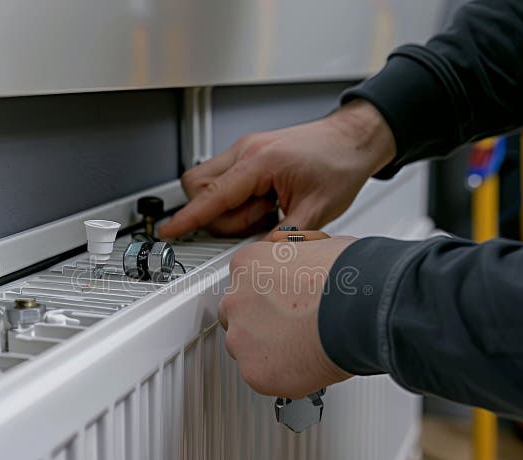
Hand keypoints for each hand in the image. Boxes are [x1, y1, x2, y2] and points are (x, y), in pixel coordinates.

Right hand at [158, 100, 395, 238]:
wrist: (353, 140)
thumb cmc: (339, 163)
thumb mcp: (318, 210)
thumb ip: (285, 237)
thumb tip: (262, 255)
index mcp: (260, 162)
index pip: (212, 196)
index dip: (188, 218)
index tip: (169, 232)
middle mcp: (246, 151)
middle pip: (198, 186)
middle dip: (217, 214)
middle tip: (255, 220)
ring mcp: (246, 151)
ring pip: (207, 182)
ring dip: (228, 207)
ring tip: (266, 210)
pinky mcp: (250, 155)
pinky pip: (225, 180)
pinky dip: (238, 198)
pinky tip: (266, 202)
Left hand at [218, 237, 356, 398]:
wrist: (361, 309)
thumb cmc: (349, 277)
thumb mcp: (316, 247)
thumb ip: (295, 262)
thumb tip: (303, 268)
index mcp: (248, 264)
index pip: (244, 281)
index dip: (268, 293)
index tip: (283, 301)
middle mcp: (236, 300)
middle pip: (238, 315)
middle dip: (261, 322)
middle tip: (292, 326)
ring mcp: (242, 338)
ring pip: (246, 349)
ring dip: (268, 350)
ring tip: (303, 348)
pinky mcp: (255, 372)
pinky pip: (263, 377)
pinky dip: (282, 375)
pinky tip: (306, 365)